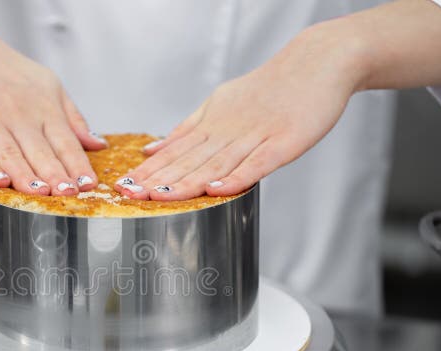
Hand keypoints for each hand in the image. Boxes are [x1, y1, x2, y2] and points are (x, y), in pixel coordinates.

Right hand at [0, 4, 105, 195]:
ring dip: (26, 176)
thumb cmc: (6, 70)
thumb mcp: (48, 85)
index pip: (65, 141)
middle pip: (40, 151)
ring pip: (10, 154)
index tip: (88, 185)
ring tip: (40, 194)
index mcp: (43, 106)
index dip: (77, 165)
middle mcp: (18, 113)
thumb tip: (98, 145)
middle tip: (68, 195)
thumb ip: (73, 118)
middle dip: (56, 175)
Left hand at [116, 23, 364, 199]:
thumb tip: (151, 148)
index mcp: (211, 124)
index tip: (123, 185)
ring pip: (215, 163)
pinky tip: (216, 190)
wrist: (317, 62)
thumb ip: (186, 130)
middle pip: (188, 160)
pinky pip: (257, 163)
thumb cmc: (270, 88)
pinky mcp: (283, 142)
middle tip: (130, 195)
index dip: (148, 170)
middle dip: (157, 179)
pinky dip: (236, 177)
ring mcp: (255, 136)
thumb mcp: (219, 104)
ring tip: (159, 197)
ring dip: (186, 182)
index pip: (173, 151)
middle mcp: (227, 130)